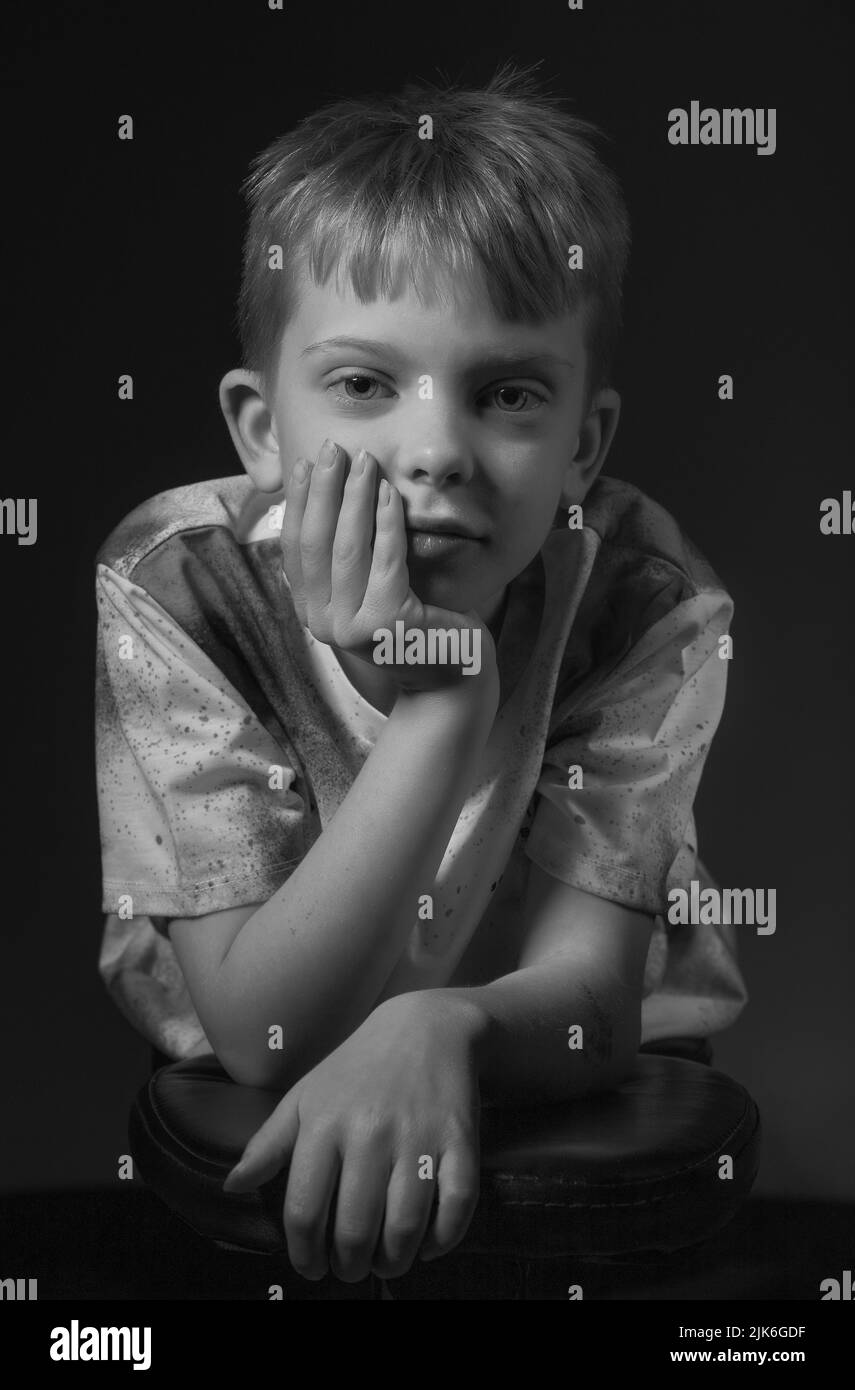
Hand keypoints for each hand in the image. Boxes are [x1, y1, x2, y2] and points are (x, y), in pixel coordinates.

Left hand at [222, 992, 485, 1281]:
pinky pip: (456, 1207)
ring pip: (405, 1228)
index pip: (304, 1212)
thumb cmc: (357, 1068)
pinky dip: (442, 1239)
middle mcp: (370, 1133)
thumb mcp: (305, 1096)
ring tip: (386, 1261)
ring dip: (393, 1261)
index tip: (311, 1267)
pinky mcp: (460, 1141)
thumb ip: (268, 1144)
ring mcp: (418, 1138)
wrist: (426, 1028)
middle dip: (349, 1266)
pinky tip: (427, 1243)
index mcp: (325, 1125)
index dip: (304, 1255)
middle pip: (355, 1230)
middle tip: (350, 1268)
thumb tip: (232, 1186)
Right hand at [280, 438, 495, 693]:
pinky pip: (386, 561)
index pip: (295, 548)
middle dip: (322, 490)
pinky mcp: (388, 626)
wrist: (451, 676)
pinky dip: (387, 522)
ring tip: (364, 461)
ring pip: (348, 549)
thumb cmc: (414, 623)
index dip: (296, 503)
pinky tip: (389, 493)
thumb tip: (322, 494)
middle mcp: (324, 624)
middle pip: (316, 544)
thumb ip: (345, 556)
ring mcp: (353, 629)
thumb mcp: (369, 588)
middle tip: (332, 449)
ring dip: (354, 498)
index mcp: (311, 612)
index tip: (303, 463)